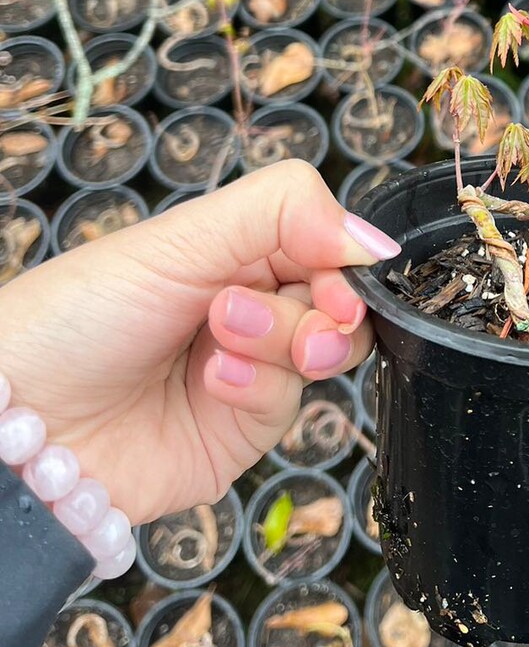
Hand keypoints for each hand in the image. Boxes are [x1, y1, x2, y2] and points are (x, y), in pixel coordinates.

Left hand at [0, 161, 398, 523]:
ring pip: (324, 353)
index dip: (346, 258)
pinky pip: (288, 409)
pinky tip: (211, 381)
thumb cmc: (79, 312)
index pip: (328, 242)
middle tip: (310, 316)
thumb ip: (285, 212)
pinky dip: (257, 389)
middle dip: (327, 307)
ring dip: (283, 341)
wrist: (19, 419)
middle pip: (341, 301)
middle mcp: (249, 307)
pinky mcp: (240, 434)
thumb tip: (375, 238)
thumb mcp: (182, 236)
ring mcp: (248, 372)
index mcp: (235, 250)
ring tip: (223, 340)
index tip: (344, 270)